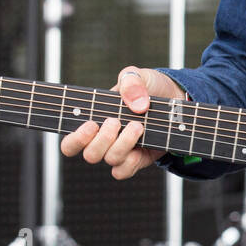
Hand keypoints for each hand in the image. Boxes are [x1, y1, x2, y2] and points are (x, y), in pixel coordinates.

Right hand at [59, 66, 184, 179]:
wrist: (175, 96)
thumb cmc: (148, 86)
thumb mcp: (138, 74)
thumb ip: (131, 81)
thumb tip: (136, 105)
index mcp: (94, 121)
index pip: (71, 143)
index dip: (75, 140)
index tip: (91, 124)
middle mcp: (104, 140)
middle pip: (89, 155)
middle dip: (103, 139)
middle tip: (116, 121)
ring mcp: (121, 151)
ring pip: (110, 160)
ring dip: (123, 144)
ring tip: (138, 125)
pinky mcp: (138, 159)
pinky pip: (126, 171)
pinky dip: (132, 160)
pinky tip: (142, 141)